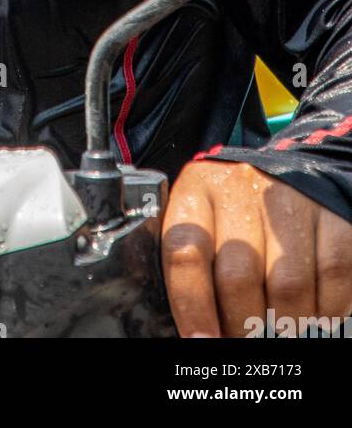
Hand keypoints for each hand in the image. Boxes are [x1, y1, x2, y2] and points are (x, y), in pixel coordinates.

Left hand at [162, 159, 351, 336]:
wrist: (283, 175)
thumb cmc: (234, 215)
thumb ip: (194, 268)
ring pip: (287, 284)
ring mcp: (289, 198)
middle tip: (244, 340)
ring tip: (277, 331)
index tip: (202, 340)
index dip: (192, 305)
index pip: (184, 251)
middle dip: (241, 325)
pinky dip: (325, 309)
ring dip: (283, 324)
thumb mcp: (202, 225)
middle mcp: (240, 188)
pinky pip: (332, 275)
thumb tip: (197, 332)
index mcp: (196, 192)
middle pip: (238, 276)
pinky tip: (313, 315)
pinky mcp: (331, 213)